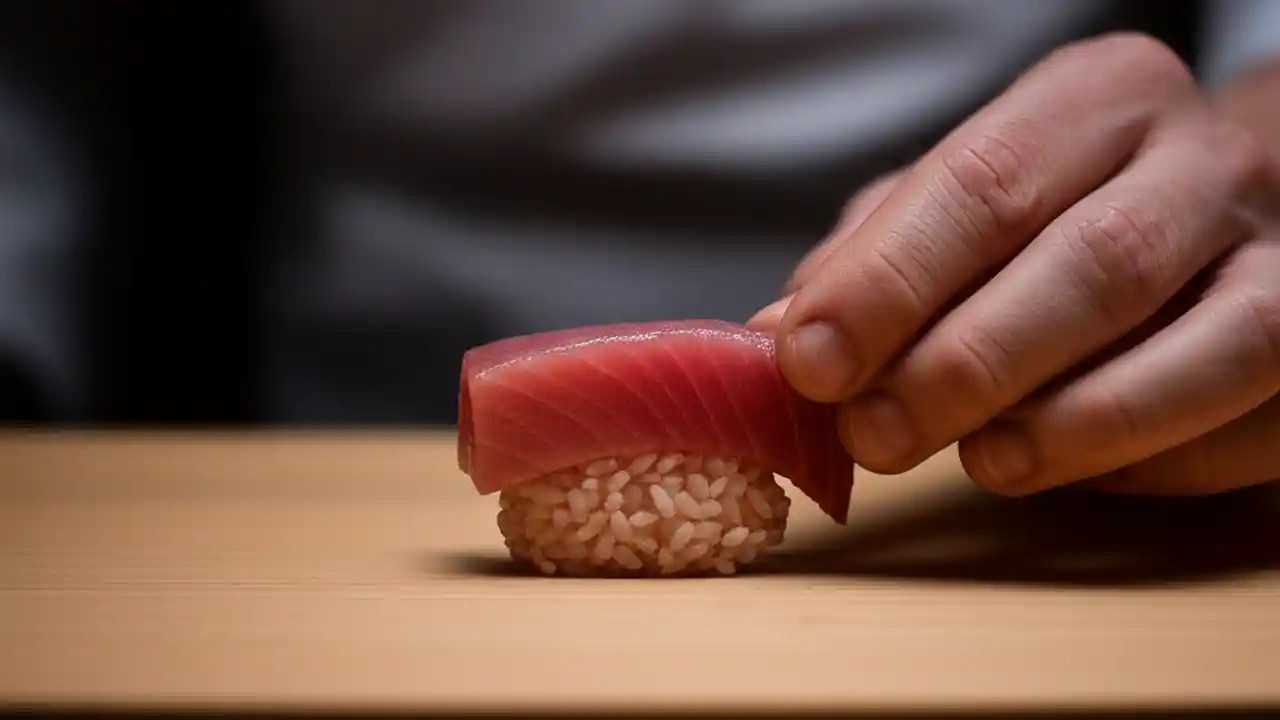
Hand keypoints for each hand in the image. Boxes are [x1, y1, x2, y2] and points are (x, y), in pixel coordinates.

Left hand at [751, 33, 1279, 496]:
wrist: (1227, 209)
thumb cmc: (1060, 209)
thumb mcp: (959, 202)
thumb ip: (876, 257)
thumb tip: (780, 336)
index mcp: (1096, 100)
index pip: (983, 185)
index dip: (887, 283)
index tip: (808, 361)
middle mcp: (1203, 161)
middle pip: (1092, 264)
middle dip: (967, 361)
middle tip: (875, 434)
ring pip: (1202, 344)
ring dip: (1074, 421)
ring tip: (982, 462)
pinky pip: (1243, 414)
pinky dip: (1156, 454)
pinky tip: (1073, 467)